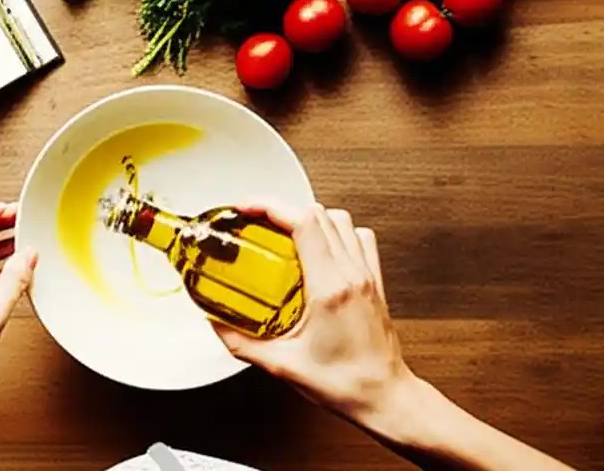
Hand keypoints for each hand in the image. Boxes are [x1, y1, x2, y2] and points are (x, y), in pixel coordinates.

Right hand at [211, 202, 414, 428]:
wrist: (386, 398)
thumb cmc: (346, 384)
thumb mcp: (281, 365)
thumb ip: (241, 342)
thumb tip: (217, 323)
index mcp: (330, 289)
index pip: (303, 223)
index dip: (270, 206)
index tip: (248, 208)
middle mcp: (352, 275)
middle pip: (318, 213)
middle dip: (281, 209)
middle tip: (257, 220)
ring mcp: (366, 275)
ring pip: (341, 220)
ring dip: (310, 217)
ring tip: (286, 231)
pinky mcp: (375, 282)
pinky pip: (359, 238)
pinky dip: (337, 232)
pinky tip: (320, 248)